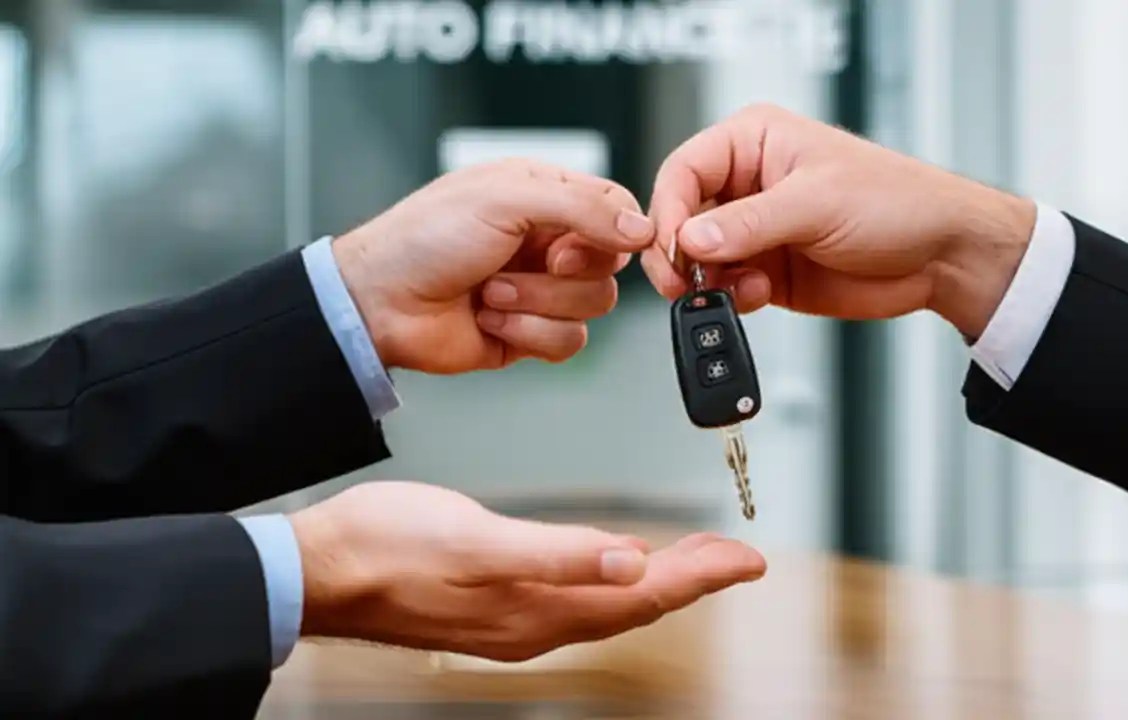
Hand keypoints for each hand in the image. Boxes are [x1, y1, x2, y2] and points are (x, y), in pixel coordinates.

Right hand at [290, 482, 766, 660]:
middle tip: (735, 557)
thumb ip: (557, 554)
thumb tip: (631, 562)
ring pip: (609, 603)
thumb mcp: (476, 540)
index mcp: (539, 607)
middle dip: (691, 578)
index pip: (643, 594)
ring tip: (693, 561)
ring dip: (657, 581)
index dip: (700, 576)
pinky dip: (610, 580)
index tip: (746, 559)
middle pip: (635, 602)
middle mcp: (535, 622)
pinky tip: (612, 565)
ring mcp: (515, 618)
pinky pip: (576, 599)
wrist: (321, 570)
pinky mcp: (494, 605)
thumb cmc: (388, 548)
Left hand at [334, 160, 654, 373]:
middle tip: (522, 264)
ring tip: (490, 293)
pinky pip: (569, 342)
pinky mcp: (531, 334)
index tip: (572, 242)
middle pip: (610, 264)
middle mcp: (548, 242)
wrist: (379, 303)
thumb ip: (582, 208)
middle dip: (562, 272)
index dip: (611, 232)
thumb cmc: (424, 239)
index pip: (615, 210)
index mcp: (544, 197)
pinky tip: (490, 320)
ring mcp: (541, 290)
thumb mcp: (505, 199)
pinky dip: (528, 333)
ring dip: (537, 303)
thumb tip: (641, 229)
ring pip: (593, 306)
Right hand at [641, 104, 1037, 338]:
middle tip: (685, 281)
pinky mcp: (766, 271)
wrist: (942, 257)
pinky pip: (725, 288)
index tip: (672, 246)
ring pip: (698, 258)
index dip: (669, 210)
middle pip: (681, 217)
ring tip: (739, 288)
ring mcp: (756, 230)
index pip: (685, 169)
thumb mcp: (818, 202)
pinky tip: (759, 294)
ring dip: (708, 280)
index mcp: (755, 142)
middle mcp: (748, 184)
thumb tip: (692, 237)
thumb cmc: (899, 201)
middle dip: (679, 252)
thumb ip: (749, 222)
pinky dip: (731, 298)